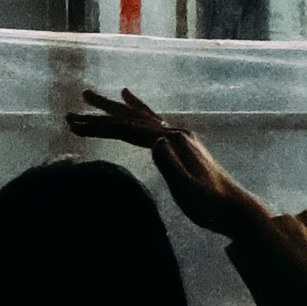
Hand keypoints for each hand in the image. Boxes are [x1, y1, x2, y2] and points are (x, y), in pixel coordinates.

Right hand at [77, 91, 265, 233]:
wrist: (235, 209)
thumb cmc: (211, 205)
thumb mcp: (190, 191)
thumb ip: (173, 166)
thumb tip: (155, 141)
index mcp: (175, 141)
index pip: (130, 130)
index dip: (101, 128)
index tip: (75, 127)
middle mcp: (176, 132)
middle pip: (131, 119)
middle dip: (100, 115)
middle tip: (71, 112)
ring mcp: (178, 135)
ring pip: (139, 116)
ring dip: (113, 107)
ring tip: (90, 97)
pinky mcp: (180, 142)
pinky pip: (152, 119)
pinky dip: (137, 107)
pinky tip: (128, 97)